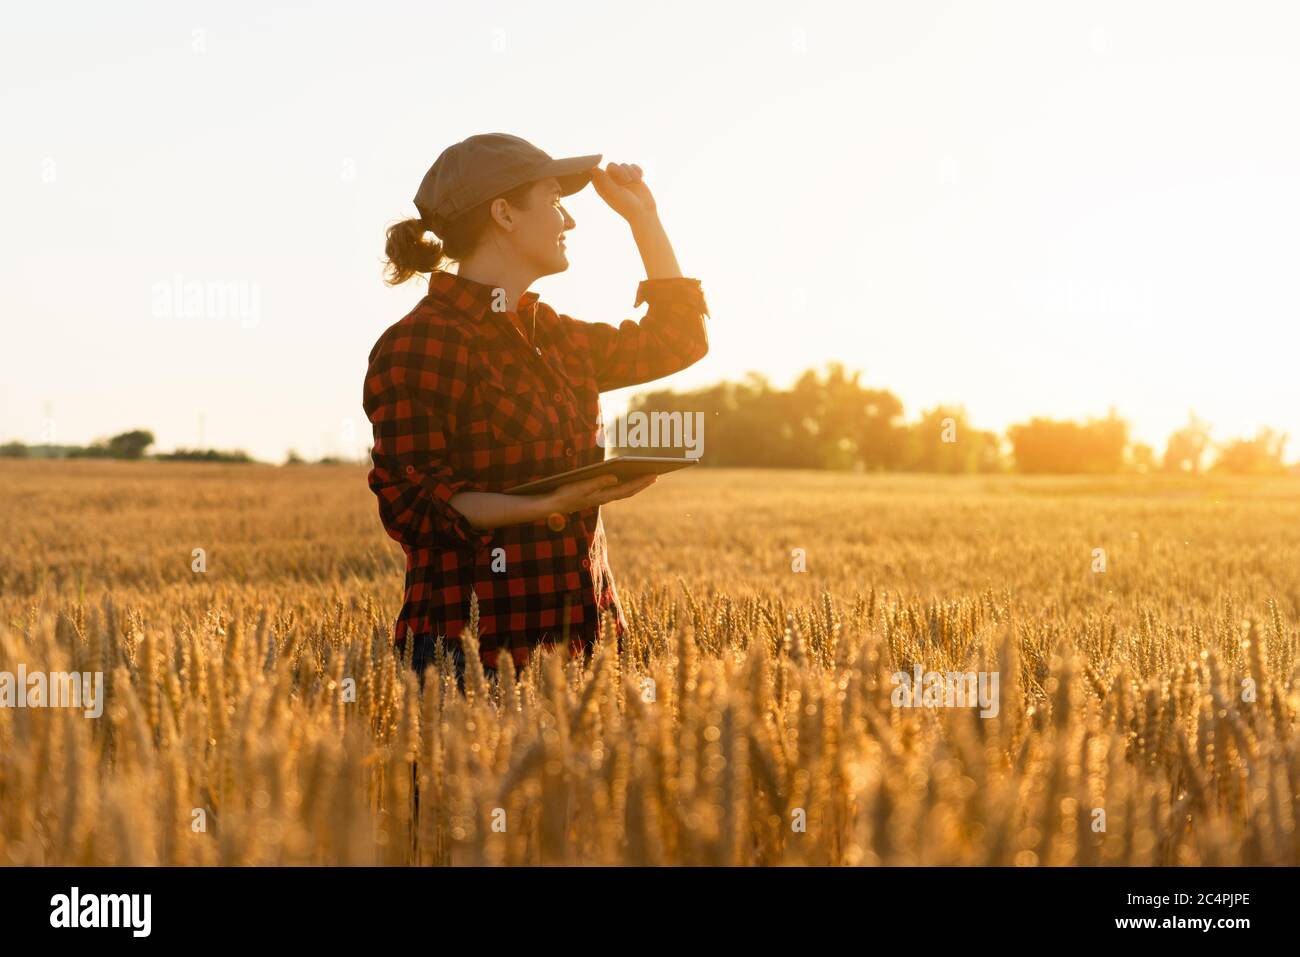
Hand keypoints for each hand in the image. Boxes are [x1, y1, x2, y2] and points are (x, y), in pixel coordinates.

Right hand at [543, 473, 657, 512]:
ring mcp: (601, 496)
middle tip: (656, 475)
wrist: (554, 504)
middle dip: (642, 483)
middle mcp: (605, 497)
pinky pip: (615, 489)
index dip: (641, 482)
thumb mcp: (582, 487)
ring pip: (623, 490)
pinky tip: (627, 478)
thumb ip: (598, 482)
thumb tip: (615, 477)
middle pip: (628, 490)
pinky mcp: (596, 494)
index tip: (653, 475)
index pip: (627, 489)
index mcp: (603, 496)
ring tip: (645, 475)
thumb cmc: (566, 494)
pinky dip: (624, 484)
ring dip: (635, 483)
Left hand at [588, 162, 657, 223]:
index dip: (604, 169)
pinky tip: (640, 180)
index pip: (596, 171)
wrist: (644, 212)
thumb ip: (604, 180)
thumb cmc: (627, 205)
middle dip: (621, 171)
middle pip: (611, 165)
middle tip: (628, 181)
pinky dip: (637, 171)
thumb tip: (593, 168)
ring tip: (636, 183)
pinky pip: (632, 165)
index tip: (612, 175)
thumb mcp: (614, 193)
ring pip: (623, 165)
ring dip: (631, 173)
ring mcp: (621, 179)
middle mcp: (610, 182)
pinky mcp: (631, 176)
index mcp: (601, 186)